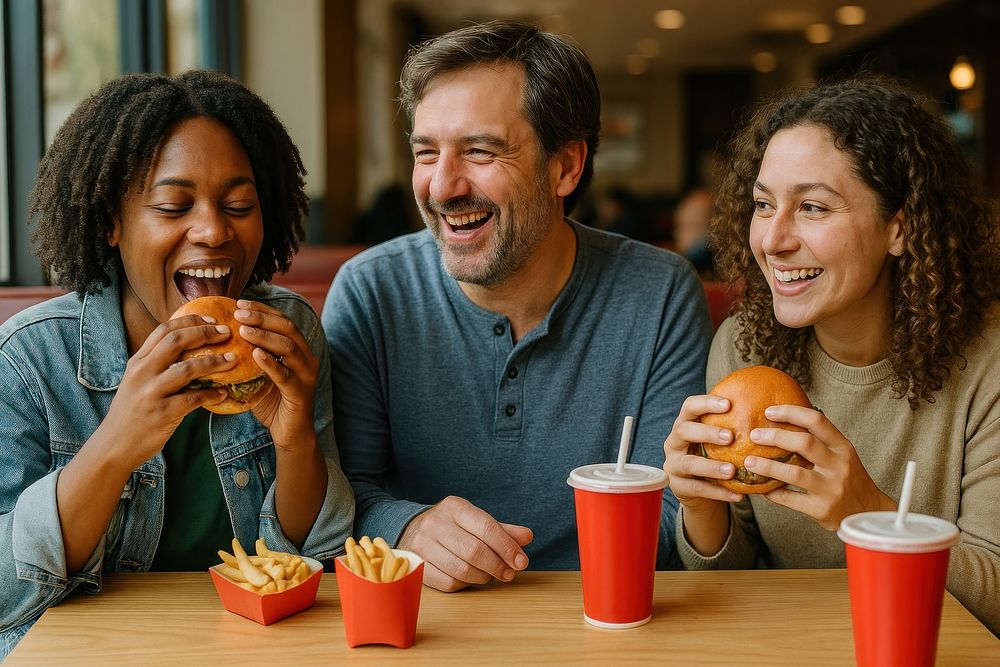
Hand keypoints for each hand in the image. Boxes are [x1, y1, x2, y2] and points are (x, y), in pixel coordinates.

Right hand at [101, 314, 237, 467]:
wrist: (113, 446)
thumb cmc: (131, 413)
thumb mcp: (137, 382)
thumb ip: (157, 364)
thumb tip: (189, 348)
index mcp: (138, 362)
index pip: (164, 330)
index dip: (190, 321)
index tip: (211, 319)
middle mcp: (142, 373)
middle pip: (176, 341)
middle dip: (204, 333)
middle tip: (226, 333)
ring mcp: (150, 393)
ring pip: (187, 369)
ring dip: (214, 362)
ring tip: (232, 360)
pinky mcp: (161, 413)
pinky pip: (193, 399)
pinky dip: (211, 394)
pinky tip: (223, 393)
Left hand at [233, 299, 318, 449]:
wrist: (290, 434)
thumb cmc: (271, 403)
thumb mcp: (259, 374)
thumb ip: (250, 357)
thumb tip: (220, 340)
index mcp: (299, 350)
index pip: (282, 321)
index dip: (263, 310)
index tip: (240, 303)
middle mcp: (307, 358)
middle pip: (288, 328)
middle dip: (262, 318)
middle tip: (238, 313)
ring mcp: (306, 375)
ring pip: (289, 347)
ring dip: (265, 336)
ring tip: (243, 330)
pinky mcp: (300, 392)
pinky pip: (286, 374)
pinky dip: (270, 362)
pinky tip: (254, 354)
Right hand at [396, 496, 532, 591]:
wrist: (412, 529)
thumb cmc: (452, 526)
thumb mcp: (475, 520)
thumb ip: (501, 529)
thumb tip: (527, 537)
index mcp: (454, 507)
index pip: (486, 527)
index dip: (507, 547)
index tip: (521, 561)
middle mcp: (435, 523)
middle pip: (474, 551)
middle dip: (497, 566)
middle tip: (509, 573)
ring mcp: (422, 545)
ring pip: (462, 570)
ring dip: (484, 577)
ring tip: (491, 575)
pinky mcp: (418, 566)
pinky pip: (449, 583)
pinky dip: (466, 584)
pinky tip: (471, 578)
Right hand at [662, 394, 743, 555]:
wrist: (695, 488)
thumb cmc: (713, 456)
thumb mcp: (718, 440)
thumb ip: (733, 426)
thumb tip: (773, 411)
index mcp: (684, 424)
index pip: (689, 407)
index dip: (706, 403)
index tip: (728, 404)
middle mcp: (673, 442)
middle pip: (683, 431)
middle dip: (706, 432)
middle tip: (730, 437)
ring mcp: (673, 464)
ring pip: (688, 463)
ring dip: (710, 466)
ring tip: (731, 470)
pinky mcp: (678, 486)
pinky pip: (698, 489)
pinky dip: (718, 492)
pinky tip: (738, 495)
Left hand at [746, 405, 895, 529]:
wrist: (869, 512)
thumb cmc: (848, 478)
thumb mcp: (841, 455)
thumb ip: (819, 440)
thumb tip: (781, 422)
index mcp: (842, 447)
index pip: (817, 421)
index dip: (791, 412)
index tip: (768, 412)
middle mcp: (839, 465)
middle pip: (804, 443)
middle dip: (775, 437)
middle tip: (754, 435)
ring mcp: (831, 488)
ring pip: (794, 473)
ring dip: (768, 466)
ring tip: (749, 462)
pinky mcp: (822, 509)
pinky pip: (790, 499)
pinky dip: (772, 493)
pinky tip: (761, 488)